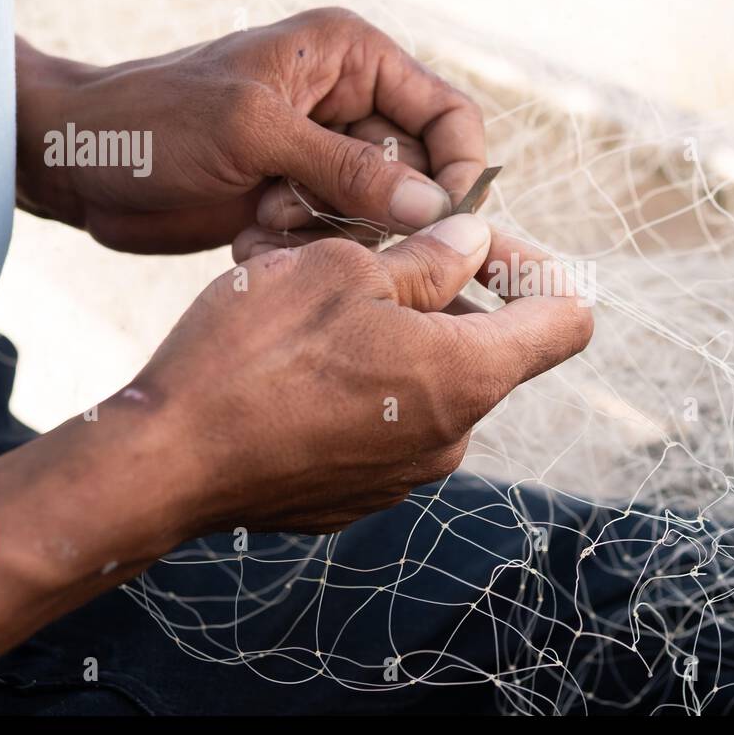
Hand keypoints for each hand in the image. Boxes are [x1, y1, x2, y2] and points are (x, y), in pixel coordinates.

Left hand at [15, 9, 485, 253]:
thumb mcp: (255, 133)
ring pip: (380, 217)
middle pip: (420, 175)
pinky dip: (301, 247)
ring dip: (328, 231)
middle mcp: (349, 105)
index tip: (440, 221)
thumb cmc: (156, 122)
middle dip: (375, 209)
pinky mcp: (299, 201)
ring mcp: (324, 157)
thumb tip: (436, 206)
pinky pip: (338, 239)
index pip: (448, 116)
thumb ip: (349, 169)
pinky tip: (250, 234)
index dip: (459, 169)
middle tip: (313, 213)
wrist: (79, 162)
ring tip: (267, 219)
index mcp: (353, 58)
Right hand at [131, 215, 592, 535]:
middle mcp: (452, 436)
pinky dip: (366, 382)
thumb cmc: (255, 352)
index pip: (567, 319)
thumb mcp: (346, 270)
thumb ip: (430, 256)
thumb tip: (473, 242)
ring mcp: (406, 473)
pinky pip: (386, 423)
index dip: (536, 266)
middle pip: (490, 347)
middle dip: (450, 292)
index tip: (480, 242)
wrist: (166, 460)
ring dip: (399, 334)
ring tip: (323, 301)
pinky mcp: (359, 493)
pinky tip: (299, 359)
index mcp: (468, 375)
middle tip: (380, 252)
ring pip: (431, 382)